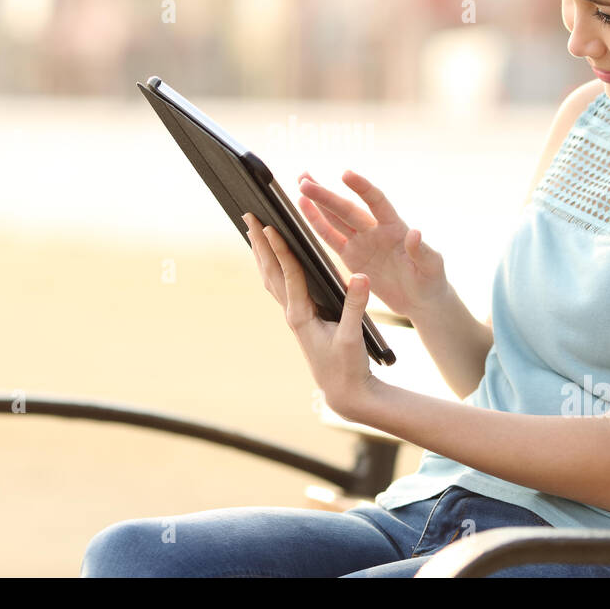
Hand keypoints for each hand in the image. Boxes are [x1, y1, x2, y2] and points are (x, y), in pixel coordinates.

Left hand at [242, 211, 378, 419]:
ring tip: (253, 230)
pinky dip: (273, 267)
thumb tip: (362, 276)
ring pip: (271, 278)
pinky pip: (281, 286)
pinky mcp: (301, 318)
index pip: (288, 275)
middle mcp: (293, 314)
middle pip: (270, 272)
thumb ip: (356, 306)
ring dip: (261, 253)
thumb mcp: (354, 336)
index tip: (270, 226)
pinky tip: (273, 258)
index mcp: (302, 316)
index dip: (280, 249)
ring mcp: (294, 316)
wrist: (344, 393)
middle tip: (248, 215)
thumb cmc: (348, 367)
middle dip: (259, 244)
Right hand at [295, 170, 448, 318]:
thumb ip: (422, 250)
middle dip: (326, 196)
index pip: (376, 201)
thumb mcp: (432, 266)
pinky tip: (303, 208)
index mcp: (395, 227)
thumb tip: (415, 232)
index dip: (362, 188)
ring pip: (336, 218)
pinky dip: (317, 224)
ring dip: (318, 202)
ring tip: (301, 183)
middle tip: (305, 181)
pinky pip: (331, 238)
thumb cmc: (432, 281)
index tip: (346, 174)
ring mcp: (362, 242)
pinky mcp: (352, 257)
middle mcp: (376, 230)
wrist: (421, 300)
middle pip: (347, 209)